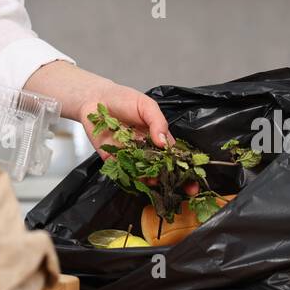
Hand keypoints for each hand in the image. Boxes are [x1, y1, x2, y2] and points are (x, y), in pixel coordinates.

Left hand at [76, 82, 200, 194]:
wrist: (96, 98)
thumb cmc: (124, 99)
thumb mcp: (146, 105)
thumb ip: (157, 122)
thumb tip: (163, 144)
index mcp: (158, 137)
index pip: (174, 156)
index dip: (185, 169)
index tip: (193, 182)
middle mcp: (147, 150)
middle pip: (162, 170)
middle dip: (172, 182)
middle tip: (180, 191)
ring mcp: (131, 157)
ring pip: (144, 174)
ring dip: (151, 180)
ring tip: (155, 181)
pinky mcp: (114, 160)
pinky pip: (124, 173)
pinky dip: (130, 178)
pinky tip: (137, 179)